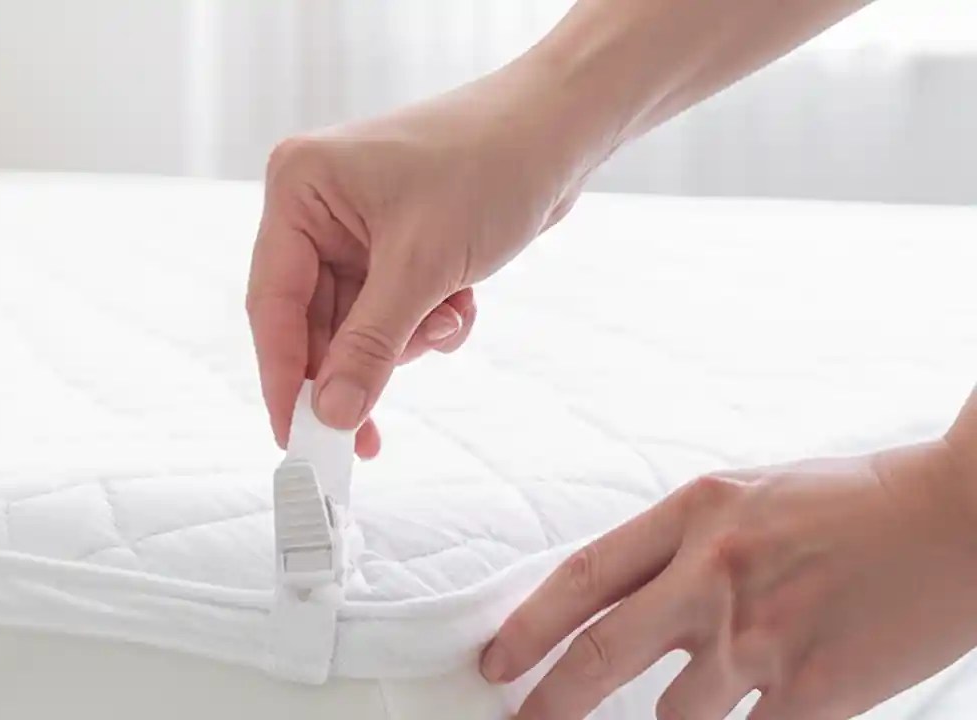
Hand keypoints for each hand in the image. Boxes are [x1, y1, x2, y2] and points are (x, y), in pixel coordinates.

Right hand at [246, 62, 593, 455]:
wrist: (562, 129)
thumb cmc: (489, 166)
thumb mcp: (422, 266)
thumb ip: (371, 346)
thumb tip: (334, 415)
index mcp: (299, 189)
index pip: (272, 302)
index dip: (283, 377)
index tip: (297, 437)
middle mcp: (317, 206)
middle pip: (314, 322)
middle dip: (359, 364)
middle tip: (368, 437)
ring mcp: (356, 226)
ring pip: (358, 325)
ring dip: (406, 339)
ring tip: (450, 315)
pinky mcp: (395, 242)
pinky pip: (393, 311)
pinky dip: (427, 320)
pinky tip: (462, 300)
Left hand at [481, 441, 976, 718]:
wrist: (954, 521)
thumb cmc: (846, 503)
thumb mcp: (744, 495)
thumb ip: (676, 543)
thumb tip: (610, 600)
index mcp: (695, 514)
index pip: (583, 578)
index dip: (528, 627)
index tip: (495, 662)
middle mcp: (718, 573)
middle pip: (602, 653)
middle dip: (549, 700)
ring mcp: (766, 636)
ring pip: (673, 715)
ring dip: (676, 717)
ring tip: (719, 684)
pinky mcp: (816, 691)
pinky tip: (758, 708)